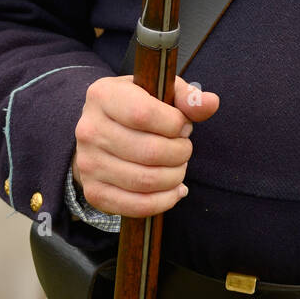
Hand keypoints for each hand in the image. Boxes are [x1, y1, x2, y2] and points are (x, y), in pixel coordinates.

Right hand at [72, 74, 218, 216]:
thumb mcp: (159, 92)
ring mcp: (88, 163)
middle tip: (184, 148)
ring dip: (175, 176)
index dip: (174, 124)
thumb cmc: (137, 107)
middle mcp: (89, 130)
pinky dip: (165, 201)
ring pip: (146, 180)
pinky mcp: (94, 192)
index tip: (183, 126)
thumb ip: (187, 97)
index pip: (143, 114)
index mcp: (103, 95)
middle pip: (149, 151)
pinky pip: (137, 206)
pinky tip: (175, 190)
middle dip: (180, 152)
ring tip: (179, 166)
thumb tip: (210, 103)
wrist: (102, 134)